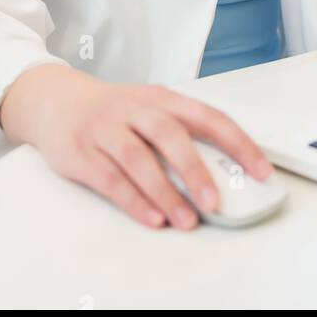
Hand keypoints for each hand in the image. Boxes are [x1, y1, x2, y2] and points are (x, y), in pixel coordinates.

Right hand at [29, 68, 274, 231]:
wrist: (55, 100)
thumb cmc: (112, 110)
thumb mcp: (149, 108)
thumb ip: (182, 132)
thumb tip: (225, 171)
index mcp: (161, 97)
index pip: (207, 116)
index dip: (237, 143)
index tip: (260, 170)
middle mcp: (134, 108)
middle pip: (170, 134)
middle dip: (195, 169)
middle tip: (215, 201)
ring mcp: (106, 129)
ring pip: (138, 158)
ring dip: (165, 191)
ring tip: (187, 219)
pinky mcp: (82, 152)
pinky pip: (110, 179)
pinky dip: (134, 200)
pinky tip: (153, 218)